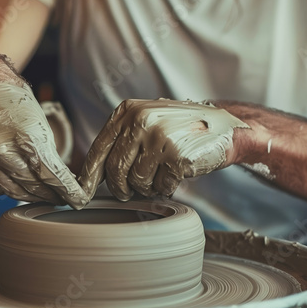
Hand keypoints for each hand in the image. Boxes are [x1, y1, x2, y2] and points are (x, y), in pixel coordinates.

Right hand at [0, 82, 87, 208]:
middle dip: (51, 195)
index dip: (68, 191)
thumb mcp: (41, 128)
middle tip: (61, 197)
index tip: (78, 200)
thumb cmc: (16, 106)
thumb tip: (62, 187)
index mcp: (26, 138)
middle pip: (33, 187)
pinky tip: (14, 181)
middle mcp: (1, 150)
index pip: (52, 175)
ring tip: (43, 194)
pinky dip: (5, 188)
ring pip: (13, 191)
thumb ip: (50, 158)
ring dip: (31, 195)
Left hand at [79, 99, 248, 199]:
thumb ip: (121, 142)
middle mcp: (140, 121)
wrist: (225, 127)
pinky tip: (177, 173)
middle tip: (130, 190)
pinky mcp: (176, 156)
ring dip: (148, 186)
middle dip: (121, 188)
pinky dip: (167, 187)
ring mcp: (159, 138)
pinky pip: (160, 186)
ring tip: (162, 171)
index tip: (81, 196)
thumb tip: (90, 177)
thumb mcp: (146, 123)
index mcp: (127, 112)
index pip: (99, 150)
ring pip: (137, 181)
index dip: (89, 177)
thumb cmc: (181, 130)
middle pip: (115, 170)